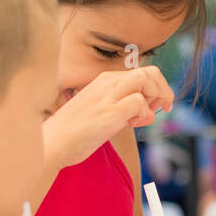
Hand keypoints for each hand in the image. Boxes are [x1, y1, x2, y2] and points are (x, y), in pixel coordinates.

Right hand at [44, 66, 173, 169]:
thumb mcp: (103, 113)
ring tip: (143, 116)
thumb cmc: (76, 132)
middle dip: (163, 90)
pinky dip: (143, 113)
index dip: (157, 88)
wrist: (53, 143)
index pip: (143, 73)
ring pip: (145, 78)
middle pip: (149, 72)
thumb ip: (127, 110)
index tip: (156, 106)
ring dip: (155, 97)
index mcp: (105, 81)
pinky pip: (138, 102)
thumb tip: (150, 113)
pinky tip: (131, 125)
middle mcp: (107, 83)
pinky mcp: (109, 112)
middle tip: (161, 109)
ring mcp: (108, 96)